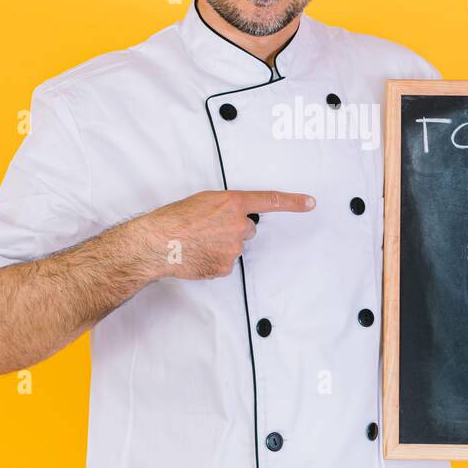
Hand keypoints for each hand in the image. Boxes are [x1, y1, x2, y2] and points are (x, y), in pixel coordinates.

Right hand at [136, 189, 314, 279]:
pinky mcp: (226, 266)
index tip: (310, 203)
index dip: (293, 202)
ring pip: (234, 247)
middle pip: (247, 229)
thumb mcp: (203, 201)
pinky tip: (198, 254)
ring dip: (221, 245)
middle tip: (208, 229)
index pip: (270, 201)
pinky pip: (225, 263)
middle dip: (232, 230)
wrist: (158, 242)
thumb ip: (225, 208)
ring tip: (198, 242)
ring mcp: (234, 248)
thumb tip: (232, 218)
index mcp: (233, 203)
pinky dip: (214, 260)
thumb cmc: (175, 219)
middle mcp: (238, 225)